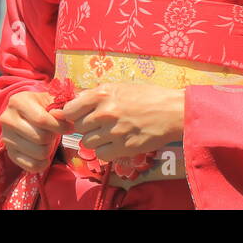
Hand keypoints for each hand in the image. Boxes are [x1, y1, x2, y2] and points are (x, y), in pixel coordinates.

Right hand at [0, 91, 65, 172]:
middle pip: (41, 138)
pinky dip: (43, 163)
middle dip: (54, 137)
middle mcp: (7, 119)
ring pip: (39, 153)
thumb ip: (60, 107)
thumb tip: (63, 117)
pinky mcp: (10, 153)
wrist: (27, 114)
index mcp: (17, 102)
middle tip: (55, 132)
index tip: (70, 127)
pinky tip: (45, 154)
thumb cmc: (42, 106)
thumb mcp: (51, 100)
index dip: (60, 126)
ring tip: (48, 140)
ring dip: (49, 149)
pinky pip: (32, 166)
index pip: (41, 120)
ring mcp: (6, 138)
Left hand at [58, 82, 183, 161]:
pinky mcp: (123, 148)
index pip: (69, 110)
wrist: (173, 111)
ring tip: (109, 134)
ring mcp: (113, 132)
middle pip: (78, 127)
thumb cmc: (147, 96)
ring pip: (87, 143)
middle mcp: (105, 113)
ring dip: (95, 140)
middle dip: (86, 127)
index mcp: (102, 94)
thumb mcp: (120, 87)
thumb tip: (76, 101)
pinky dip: (105, 152)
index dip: (71, 114)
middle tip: (99, 124)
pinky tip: (114, 144)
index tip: (78, 116)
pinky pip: (101, 155)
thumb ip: (96, 94)